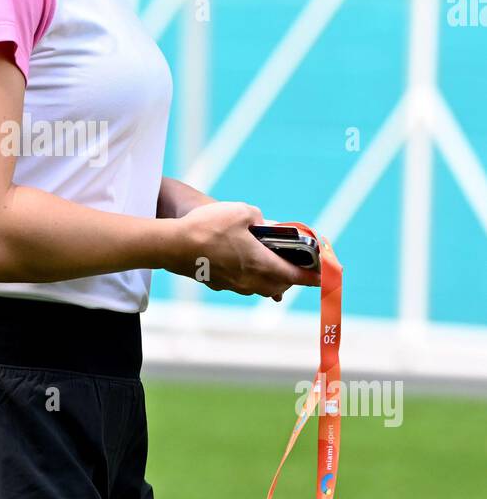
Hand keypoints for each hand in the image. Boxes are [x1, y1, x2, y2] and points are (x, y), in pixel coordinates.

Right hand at [170, 201, 321, 298]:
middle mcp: (250, 280)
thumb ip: (258, 218)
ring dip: (269, 278)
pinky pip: (240, 283)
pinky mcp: (216, 283)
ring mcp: (232, 285)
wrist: (173, 245)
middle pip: (278, 286)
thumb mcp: (242, 211)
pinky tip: (241, 264)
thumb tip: (260, 224)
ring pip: (258, 286)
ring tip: (271, 267)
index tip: (326, 279)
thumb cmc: (208, 227)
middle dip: (290, 278)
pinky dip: (248, 276)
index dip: (313, 277)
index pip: (296, 276)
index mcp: (262, 265)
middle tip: (296, 267)